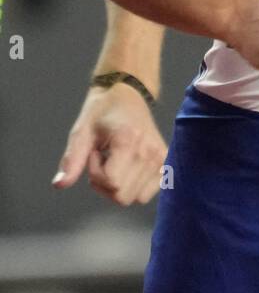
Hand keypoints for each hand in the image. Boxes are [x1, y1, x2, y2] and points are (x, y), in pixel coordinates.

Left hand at [51, 84, 167, 205]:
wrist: (128, 94)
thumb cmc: (102, 111)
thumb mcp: (82, 131)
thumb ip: (72, 159)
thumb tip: (59, 184)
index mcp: (129, 141)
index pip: (111, 182)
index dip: (95, 174)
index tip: (94, 153)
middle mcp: (150, 153)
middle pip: (122, 196)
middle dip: (105, 184)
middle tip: (104, 159)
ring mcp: (162, 160)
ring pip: (134, 198)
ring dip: (119, 187)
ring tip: (116, 163)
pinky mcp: (166, 164)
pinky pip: (146, 195)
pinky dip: (134, 188)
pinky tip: (128, 168)